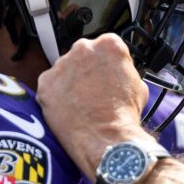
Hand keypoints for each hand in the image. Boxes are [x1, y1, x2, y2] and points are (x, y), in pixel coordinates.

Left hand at [37, 34, 152, 176]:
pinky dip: (55, 96)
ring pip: (64, 70)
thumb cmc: (122, 116)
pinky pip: (49, 86)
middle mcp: (83, 48)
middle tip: (93, 91)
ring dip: (70, 83)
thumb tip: (119, 73)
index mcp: (109, 44)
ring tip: (80, 104)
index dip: (107, 64)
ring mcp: (61, 64)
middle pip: (83, 55)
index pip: (106, 47)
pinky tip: (68, 109)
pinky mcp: (45, 83)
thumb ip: (124, 70)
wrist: (105, 138)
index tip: (106, 75)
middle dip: (86, 70)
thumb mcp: (138, 84)